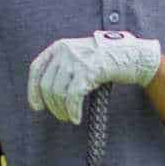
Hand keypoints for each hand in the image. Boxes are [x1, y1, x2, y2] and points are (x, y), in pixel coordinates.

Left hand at [28, 32, 163, 122]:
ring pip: (58, 92)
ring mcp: (76, 60)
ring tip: (69, 118)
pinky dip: (72, 111)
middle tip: (60, 116)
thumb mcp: (79, 56)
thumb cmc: (105, 61)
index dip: (32, 90)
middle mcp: (65, 51)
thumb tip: (46, 92)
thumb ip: (63, 67)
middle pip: (47, 84)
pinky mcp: (88, 70)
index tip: (36, 107)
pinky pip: (73, 96)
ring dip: (62, 110)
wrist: (131, 56)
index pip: (36, 69)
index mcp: (59, 46)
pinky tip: (76, 118)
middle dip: (52, 105)